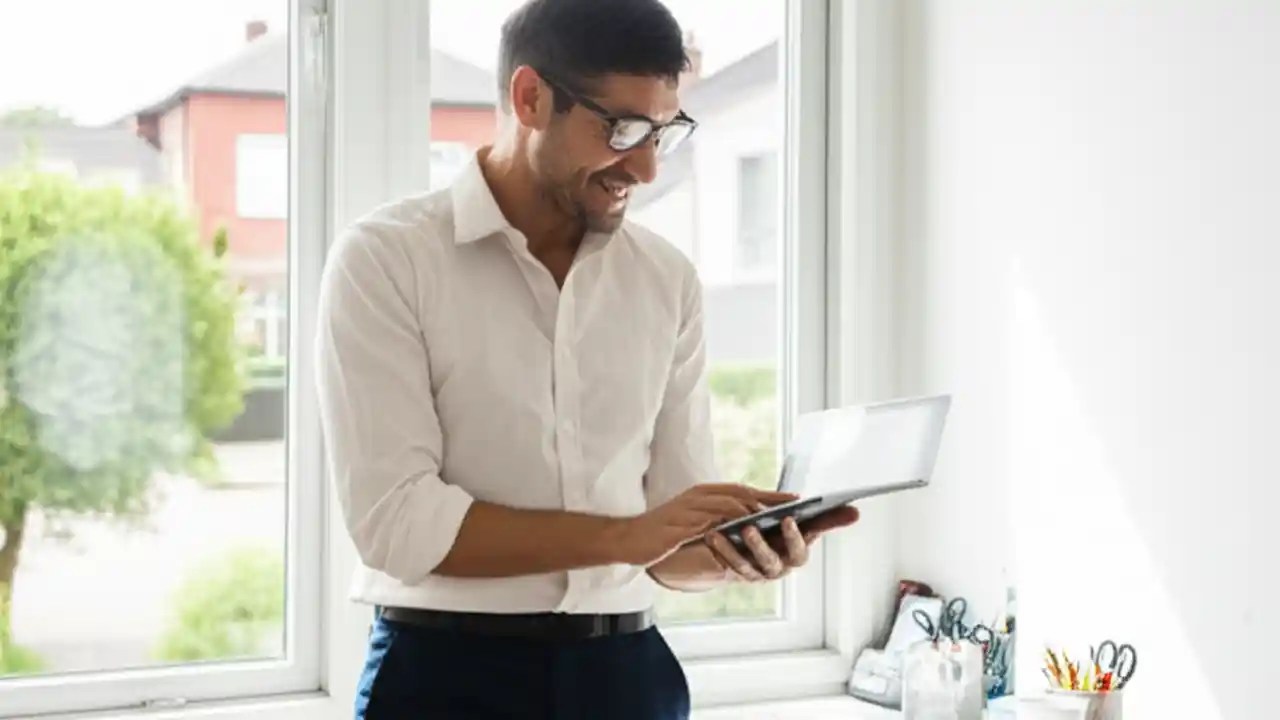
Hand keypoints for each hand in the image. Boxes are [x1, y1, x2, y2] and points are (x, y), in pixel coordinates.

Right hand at [611, 484, 797, 566]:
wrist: (627, 539)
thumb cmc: (661, 533)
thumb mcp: (691, 521)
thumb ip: (714, 518)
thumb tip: (744, 523)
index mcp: (701, 494)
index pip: (741, 490)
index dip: (768, 493)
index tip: (793, 498)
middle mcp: (697, 496)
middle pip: (739, 493)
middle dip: (768, 499)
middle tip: (792, 506)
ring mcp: (688, 510)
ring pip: (727, 505)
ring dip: (753, 512)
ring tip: (775, 522)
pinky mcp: (680, 527)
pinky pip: (710, 525)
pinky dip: (730, 529)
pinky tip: (746, 537)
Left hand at [704, 506, 860, 581]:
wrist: (751, 543)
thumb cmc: (781, 528)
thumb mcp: (801, 520)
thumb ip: (826, 517)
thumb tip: (857, 512)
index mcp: (796, 553)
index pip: (801, 548)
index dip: (796, 536)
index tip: (789, 519)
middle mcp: (780, 566)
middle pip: (776, 559)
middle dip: (765, 544)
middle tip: (753, 527)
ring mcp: (759, 572)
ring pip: (751, 563)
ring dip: (740, 547)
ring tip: (730, 530)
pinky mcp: (739, 573)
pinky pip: (732, 564)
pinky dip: (723, 549)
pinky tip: (713, 534)